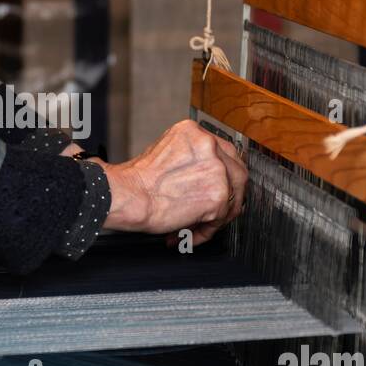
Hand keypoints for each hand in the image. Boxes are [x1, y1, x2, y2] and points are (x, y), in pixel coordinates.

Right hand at [90, 120, 245, 246]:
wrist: (129, 196)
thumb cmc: (137, 181)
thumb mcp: (165, 154)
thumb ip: (190, 161)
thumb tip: (206, 180)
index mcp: (194, 132)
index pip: (224, 153)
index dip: (222, 176)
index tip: (216, 189)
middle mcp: (209, 145)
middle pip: (237, 173)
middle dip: (228, 197)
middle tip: (212, 213)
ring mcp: (217, 169)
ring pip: (233, 197)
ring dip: (216, 217)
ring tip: (194, 226)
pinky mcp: (218, 195)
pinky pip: (221, 218)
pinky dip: (205, 231)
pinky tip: (187, 233)